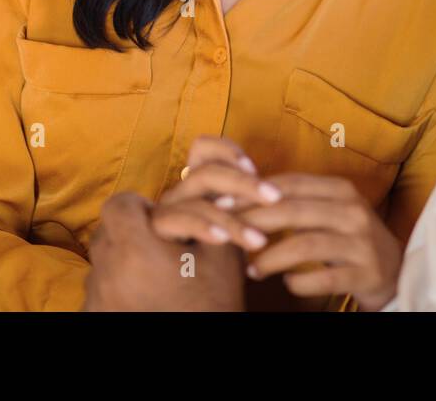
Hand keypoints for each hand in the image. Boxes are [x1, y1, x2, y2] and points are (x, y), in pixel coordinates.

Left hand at [82, 191, 243, 310]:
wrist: (197, 356)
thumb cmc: (213, 306)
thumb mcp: (222, 257)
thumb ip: (213, 216)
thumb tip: (212, 193)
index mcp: (134, 250)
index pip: (119, 205)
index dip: (139, 204)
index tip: (159, 215)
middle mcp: (105, 273)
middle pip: (106, 232)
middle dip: (131, 231)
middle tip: (159, 242)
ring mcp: (95, 300)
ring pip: (102, 263)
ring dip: (123, 259)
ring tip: (154, 270)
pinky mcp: (94, 317)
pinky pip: (99, 292)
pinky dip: (118, 287)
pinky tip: (144, 295)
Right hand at [146, 136, 281, 252]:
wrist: (188, 287)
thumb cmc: (217, 254)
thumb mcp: (235, 224)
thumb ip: (247, 204)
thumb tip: (278, 192)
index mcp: (196, 183)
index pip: (204, 149)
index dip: (227, 151)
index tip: (255, 167)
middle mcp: (179, 192)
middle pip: (205, 172)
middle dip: (243, 183)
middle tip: (274, 198)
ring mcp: (166, 208)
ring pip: (197, 202)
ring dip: (232, 218)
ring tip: (258, 240)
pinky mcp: (156, 228)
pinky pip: (179, 220)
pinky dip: (203, 227)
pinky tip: (222, 239)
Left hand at [238, 173, 402, 310]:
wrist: (393, 270)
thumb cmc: (347, 237)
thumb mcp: (327, 210)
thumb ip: (294, 200)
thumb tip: (239, 193)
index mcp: (340, 189)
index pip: (290, 184)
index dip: (253, 193)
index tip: (222, 204)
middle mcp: (353, 211)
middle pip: (293, 211)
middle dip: (255, 222)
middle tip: (229, 235)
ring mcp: (362, 243)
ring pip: (305, 245)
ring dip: (271, 258)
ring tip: (251, 270)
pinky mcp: (366, 273)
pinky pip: (324, 278)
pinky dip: (299, 283)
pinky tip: (285, 284)